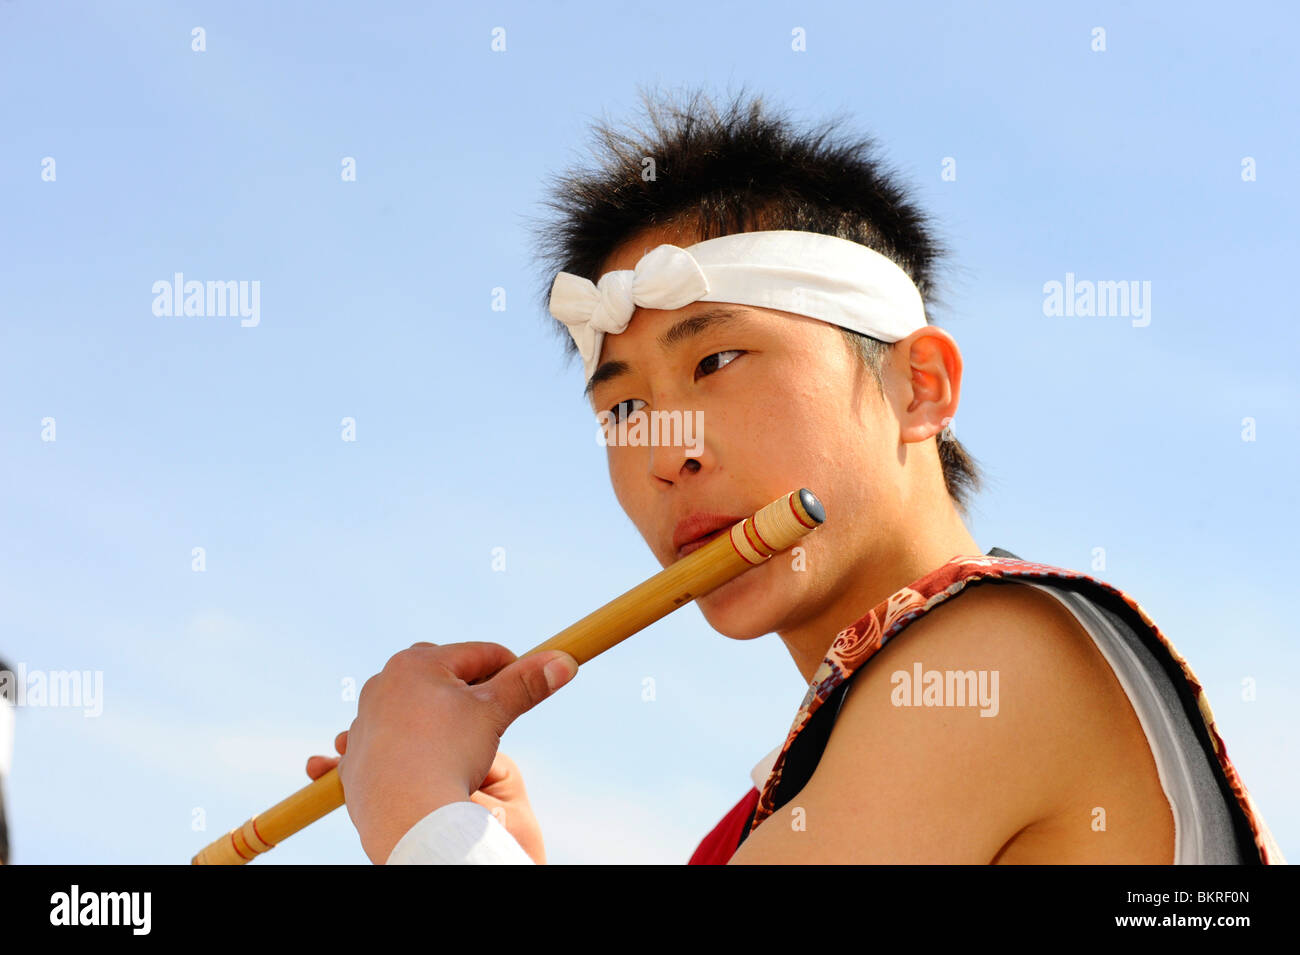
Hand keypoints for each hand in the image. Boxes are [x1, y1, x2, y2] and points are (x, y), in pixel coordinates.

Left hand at [313, 641, 577, 862]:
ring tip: (457, 745)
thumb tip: (565, 660)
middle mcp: (383, 682)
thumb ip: (527, 684)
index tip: (525, 689)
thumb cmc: (448, 756)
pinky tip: (417, 762)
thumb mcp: (494, 713)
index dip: (510, 669)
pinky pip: (382, 742)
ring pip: (412, 708)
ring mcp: (365, 719)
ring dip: (435, 718)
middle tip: (490, 718)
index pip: (479, 655)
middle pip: (442, 676)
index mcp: (417, 662)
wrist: (404, 815)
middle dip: (469, 691)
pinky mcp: (354, 755)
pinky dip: (400, 748)